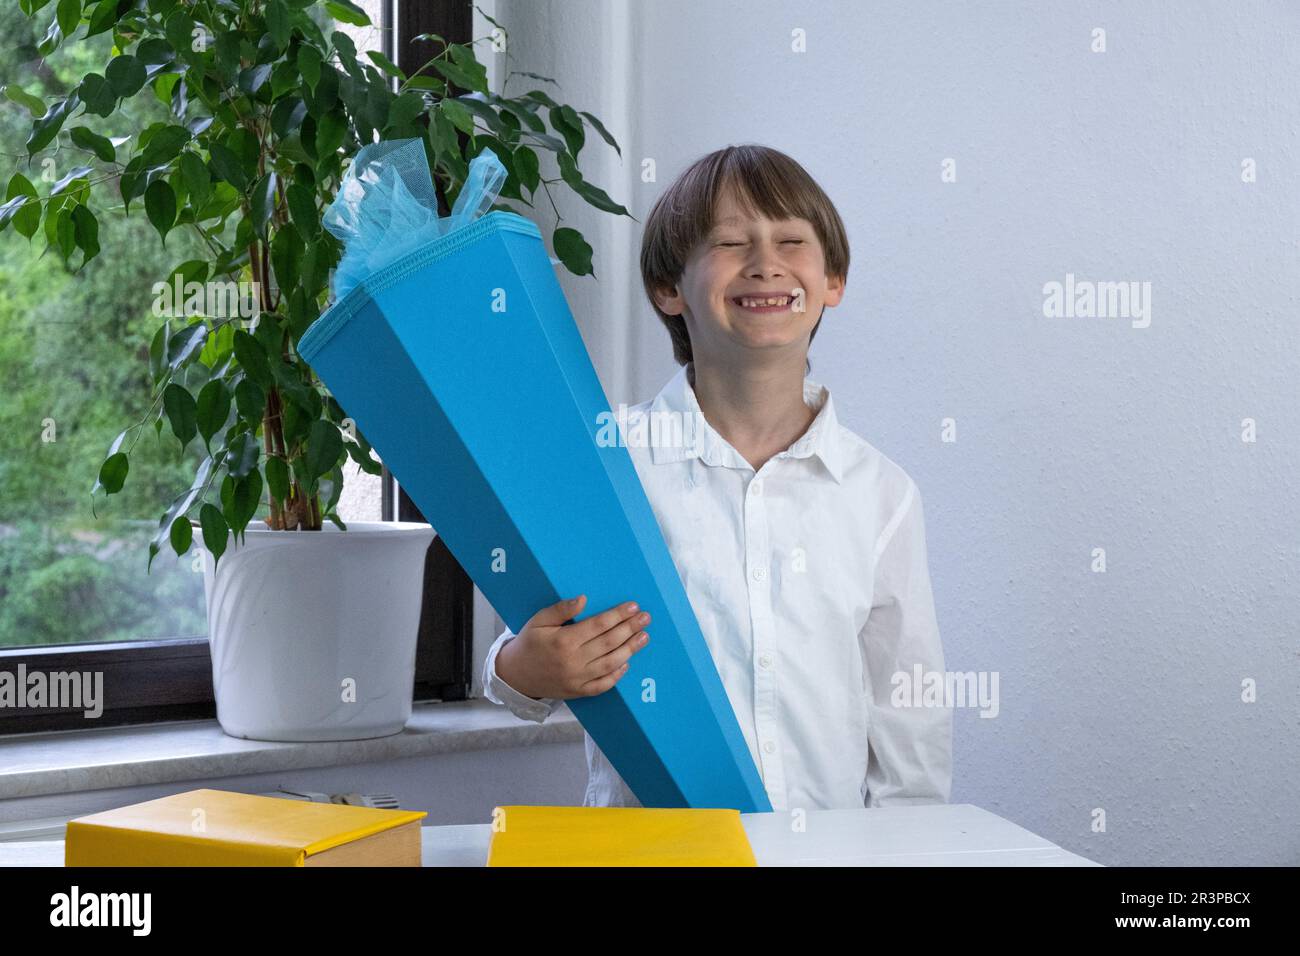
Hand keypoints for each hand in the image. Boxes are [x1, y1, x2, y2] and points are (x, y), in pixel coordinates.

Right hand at [495, 594, 650, 699]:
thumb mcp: (538, 621)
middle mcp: (573, 661)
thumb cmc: (529, 642)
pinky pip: (603, 685)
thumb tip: (583, 599)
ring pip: (611, 663)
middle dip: (630, 629)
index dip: (618, 615)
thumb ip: (560, 609)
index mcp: (563, 641)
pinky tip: (627, 662)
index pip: (599, 625)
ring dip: (630, 649)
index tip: (634, 607)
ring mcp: (577, 679)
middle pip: (609, 642)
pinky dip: (617, 674)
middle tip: (646, 618)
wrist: (516, 675)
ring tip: (644, 637)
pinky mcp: (578, 692)